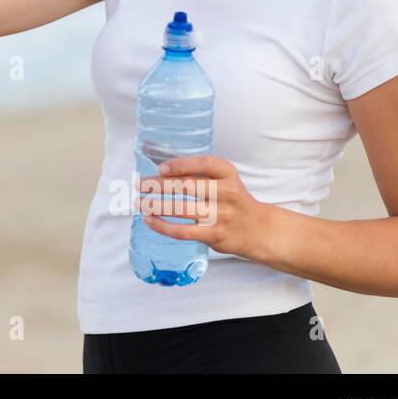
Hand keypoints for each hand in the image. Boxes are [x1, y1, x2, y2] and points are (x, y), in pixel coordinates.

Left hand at [131, 155, 272, 260]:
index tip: (161, 168)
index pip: (205, 164)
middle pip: (188, 186)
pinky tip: (150, 220)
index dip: (181, 165)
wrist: (258, 229)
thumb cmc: (232, 200)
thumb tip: (160, 169)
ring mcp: (222, 215)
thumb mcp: (224, 180)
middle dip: (159, 185)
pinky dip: (163, 226)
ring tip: (140, 202)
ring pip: (182, 209)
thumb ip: (199, 173)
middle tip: (140, 184)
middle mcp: (227, 192)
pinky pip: (184, 231)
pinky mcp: (215, 235)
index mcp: (228, 174)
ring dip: (156, 205)